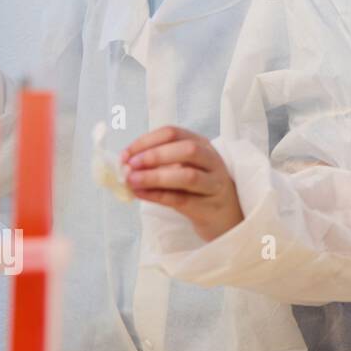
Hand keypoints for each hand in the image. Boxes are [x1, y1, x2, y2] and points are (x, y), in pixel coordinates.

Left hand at [122, 126, 243, 241]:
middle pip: (187, 150)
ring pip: (187, 175)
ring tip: (131, 181)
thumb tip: (124, 164)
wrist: (226, 217)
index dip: (147, 141)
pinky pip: (182, 199)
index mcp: (202, 145)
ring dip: (155, 177)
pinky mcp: (208, 207)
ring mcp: (213, 184)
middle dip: (154, 155)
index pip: (174, 133)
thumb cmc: (198, 189)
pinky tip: (140, 194)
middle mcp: (211, 161)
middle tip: (130, 166)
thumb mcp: (183, 168)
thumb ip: (159, 164)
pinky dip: (158, 196)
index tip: (126, 154)